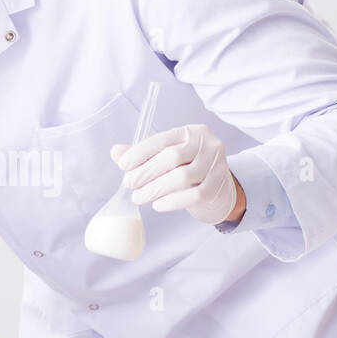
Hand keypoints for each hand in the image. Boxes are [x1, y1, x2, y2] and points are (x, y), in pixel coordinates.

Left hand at [112, 124, 242, 224]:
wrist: (221, 190)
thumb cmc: (189, 169)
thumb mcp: (169, 157)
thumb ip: (144, 154)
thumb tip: (116, 151)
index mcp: (192, 132)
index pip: (163, 139)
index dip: (140, 152)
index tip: (123, 165)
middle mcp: (207, 145)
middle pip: (171, 157)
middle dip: (145, 172)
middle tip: (129, 184)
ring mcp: (215, 166)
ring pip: (180, 177)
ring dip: (154, 189)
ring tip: (138, 197)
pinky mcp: (217, 188)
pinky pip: (192, 196)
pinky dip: (171, 201)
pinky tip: (157, 205)